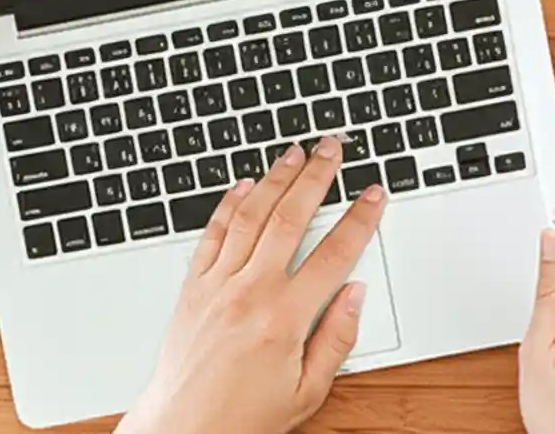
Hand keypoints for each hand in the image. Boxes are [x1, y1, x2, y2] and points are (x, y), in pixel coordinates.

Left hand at [115, 137, 387, 433]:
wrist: (182, 431)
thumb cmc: (242, 419)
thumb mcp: (308, 391)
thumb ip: (337, 338)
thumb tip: (355, 294)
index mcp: (285, 319)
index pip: (334, 254)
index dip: (359, 219)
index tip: (372, 195)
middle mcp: (249, 293)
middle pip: (291, 217)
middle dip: (316, 176)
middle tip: (331, 148)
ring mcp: (217, 286)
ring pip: (250, 216)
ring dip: (274, 179)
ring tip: (293, 153)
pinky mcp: (192, 289)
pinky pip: (212, 235)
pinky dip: (228, 205)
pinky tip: (243, 186)